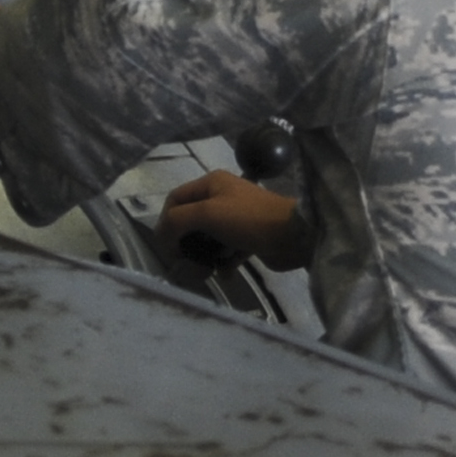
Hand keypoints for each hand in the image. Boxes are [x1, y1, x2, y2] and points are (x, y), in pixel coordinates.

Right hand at [159, 169, 307, 271]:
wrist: (295, 236)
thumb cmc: (248, 219)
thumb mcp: (207, 213)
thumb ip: (176, 221)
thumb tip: (161, 238)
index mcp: (211, 183)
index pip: (174, 200)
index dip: (165, 222)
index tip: (167, 246)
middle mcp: (222, 198)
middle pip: (190, 222)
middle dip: (185, 245)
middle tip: (186, 264)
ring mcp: (236, 219)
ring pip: (207, 240)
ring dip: (202, 257)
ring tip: (206, 272)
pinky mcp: (248, 239)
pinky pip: (225, 252)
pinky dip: (222, 263)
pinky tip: (225, 272)